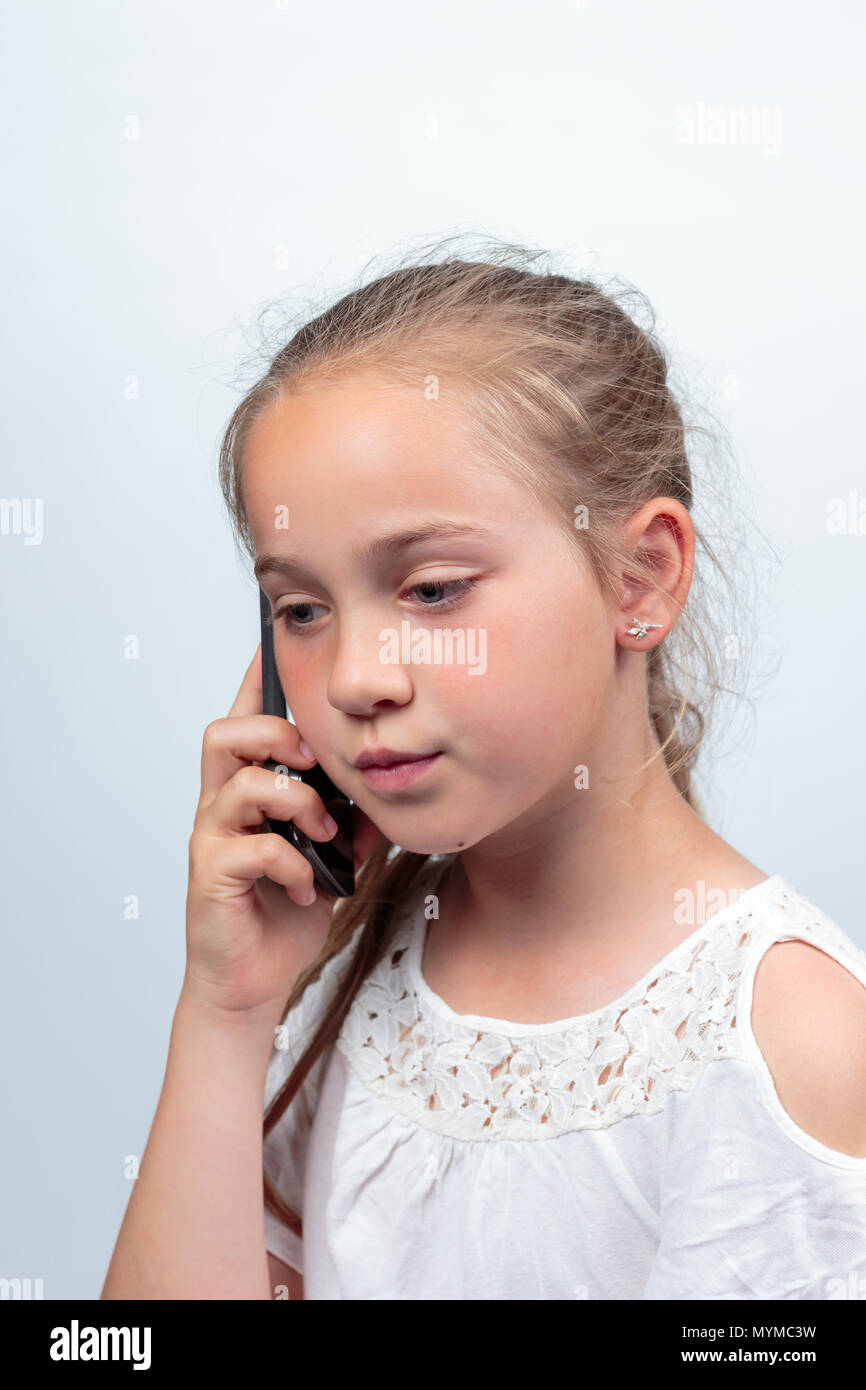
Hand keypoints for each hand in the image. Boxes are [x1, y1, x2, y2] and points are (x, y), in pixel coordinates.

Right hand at [182, 644, 380, 1020]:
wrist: (252, 980)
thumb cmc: (284, 911)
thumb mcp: (332, 857)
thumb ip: (349, 818)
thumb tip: (381, 792)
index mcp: (247, 792)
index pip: (245, 720)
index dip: (257, 680)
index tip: (275, 643)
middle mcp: (220, 807)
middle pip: (223, 733)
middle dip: (276, 735)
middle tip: (314, 762)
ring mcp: (212, 840)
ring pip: (239, 784)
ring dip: (294, 801)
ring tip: (322, 833)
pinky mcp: (212, 876)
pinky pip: (250, 847)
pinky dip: (290, 861)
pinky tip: (307, 884)